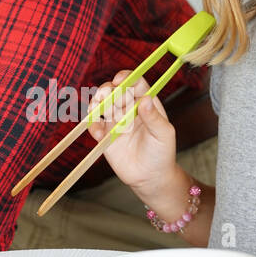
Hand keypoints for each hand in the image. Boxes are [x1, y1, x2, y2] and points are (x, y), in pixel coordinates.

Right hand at [85, 71, 177, 197]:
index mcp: (146, 103)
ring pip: (101, 103)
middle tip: (106, 97)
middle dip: (107, 90)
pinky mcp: (104, 135)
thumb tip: (145, 100)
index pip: (135, 83)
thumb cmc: (162, 154)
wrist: (149, 178)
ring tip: (95, 110)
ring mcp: (115, 121)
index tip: (119, 80)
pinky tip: (98, 133)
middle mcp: (129, 108)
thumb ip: (154, 118)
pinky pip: (94, 124)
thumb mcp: (163, 135)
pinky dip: (92, 124)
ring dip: (95, 102)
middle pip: (114, 90)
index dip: (126, 78)